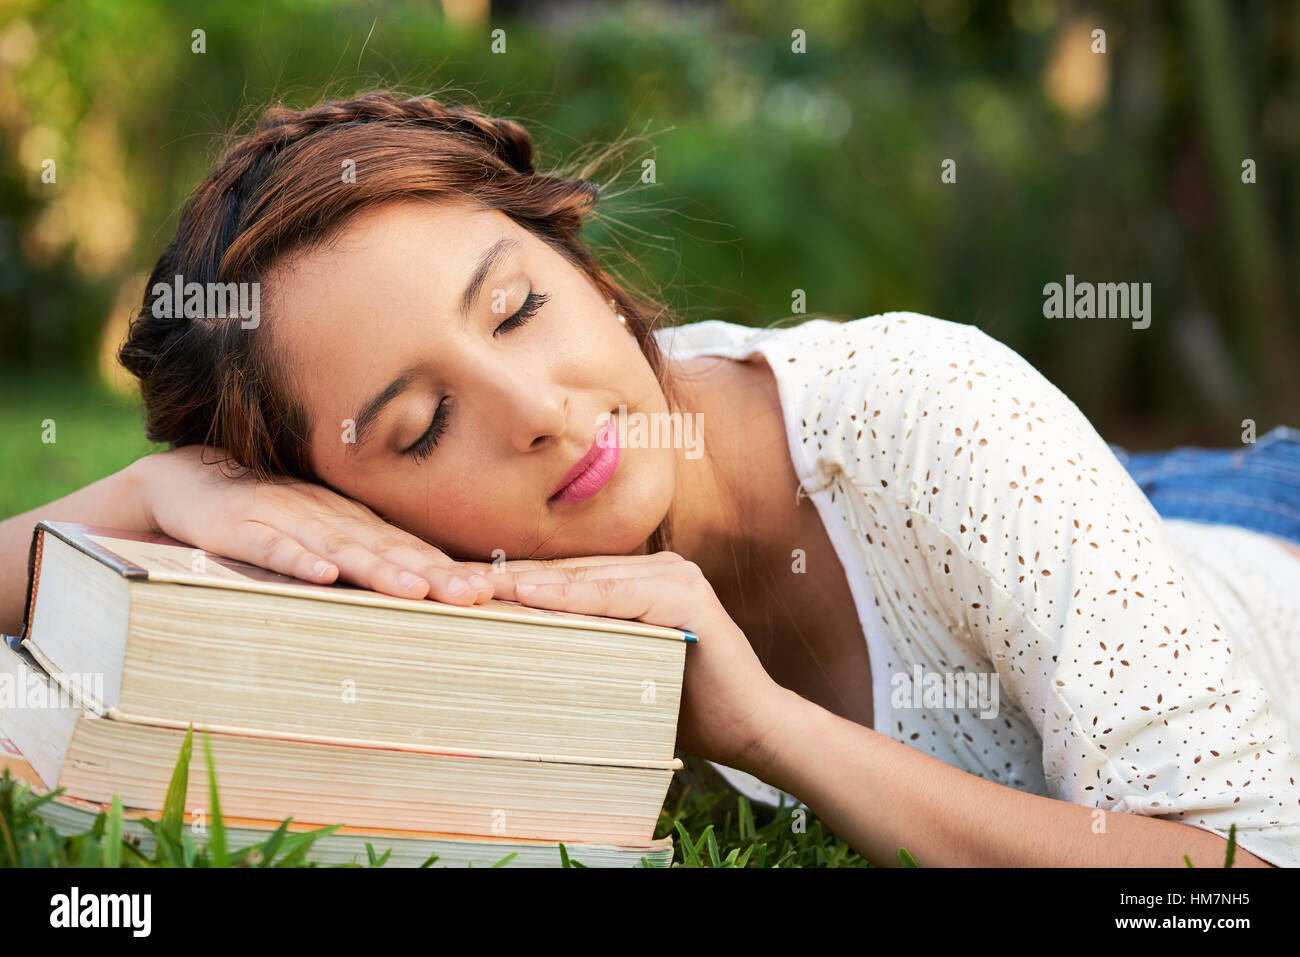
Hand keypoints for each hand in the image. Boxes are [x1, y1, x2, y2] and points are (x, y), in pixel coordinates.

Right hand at [134, 445, 492, 604]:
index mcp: (353, 523)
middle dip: (432, 574)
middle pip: (387, 550)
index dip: (448, 570)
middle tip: (473, 596)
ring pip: (340, 548)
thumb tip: (420, 588)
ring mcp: (287, 519)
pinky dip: (297, 560)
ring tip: (415, 592)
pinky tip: (321, 575)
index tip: (490, 591)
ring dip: (378, 570)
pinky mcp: (242, 527)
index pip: (409, 549)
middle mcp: (330, 518)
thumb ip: (364, 555)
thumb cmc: (266, 512)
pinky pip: (272, 547)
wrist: (188, 478)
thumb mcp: (322, 532)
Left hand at [458, 551, 787, 771]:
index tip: (459, 593)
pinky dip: (574, 598)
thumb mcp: (621, 671)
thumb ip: (583, 650)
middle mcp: (658, 567)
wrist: (751, 728)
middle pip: (568, 573)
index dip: (512, 585)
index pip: (564, 579)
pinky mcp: (686, 593)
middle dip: (509, 580)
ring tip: (478, 588)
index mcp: (641, 580)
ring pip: (586, 579)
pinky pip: (617, 595)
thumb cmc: (683, 708)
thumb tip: (512, 655)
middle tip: (451, 584)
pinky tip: (533, 598)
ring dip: (530, 585)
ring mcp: (675, 574)